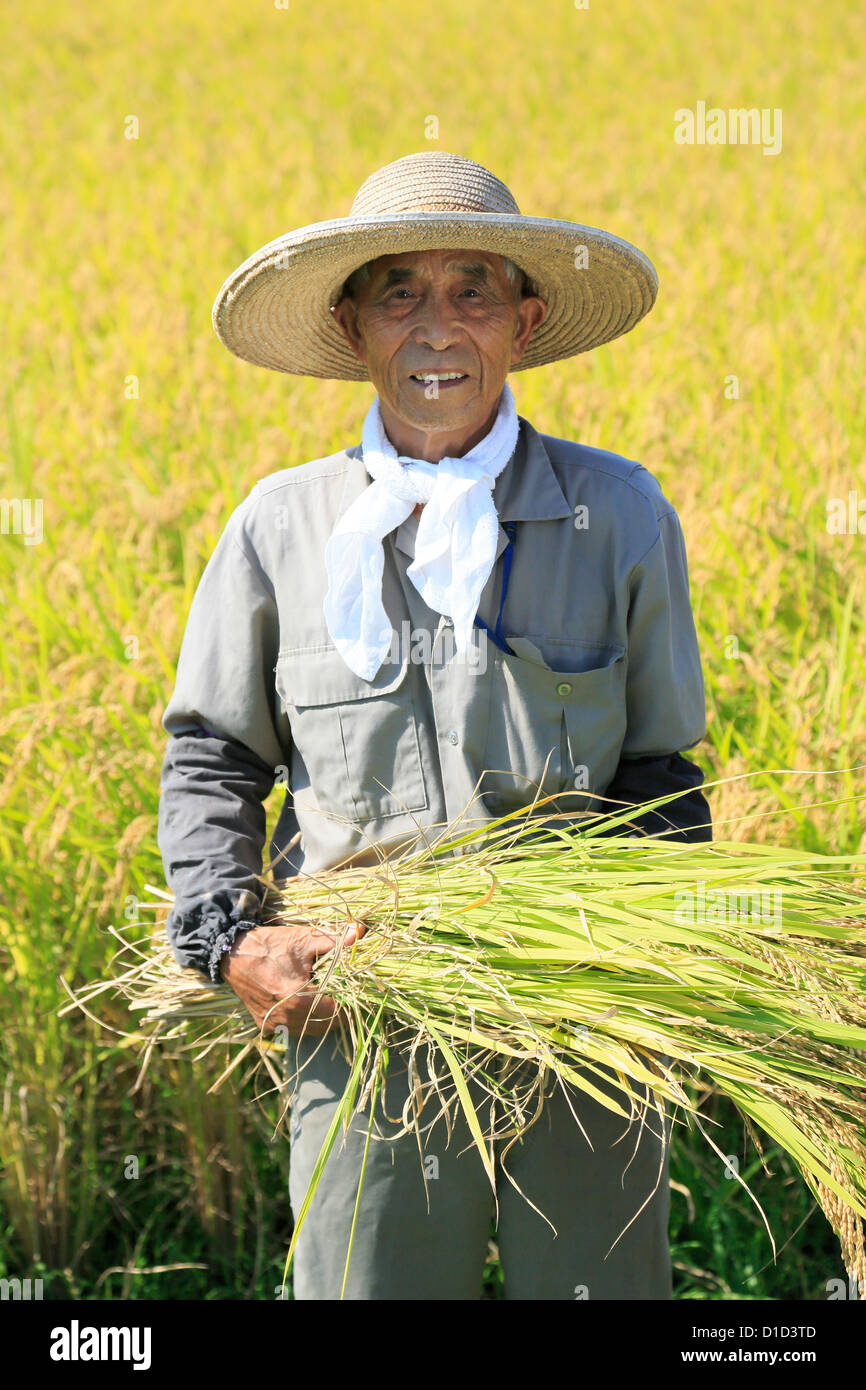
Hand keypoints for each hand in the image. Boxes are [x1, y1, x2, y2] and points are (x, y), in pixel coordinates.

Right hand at [219, 920, 365, 1036]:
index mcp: (298, 998)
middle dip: (338, 1014)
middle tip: (345, 998)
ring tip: (326, 1000)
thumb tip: (359, 933)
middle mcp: (286, 1017)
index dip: (349, 1005)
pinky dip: (302, 1020)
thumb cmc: (270, 945)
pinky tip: (304, 1003)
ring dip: (321, 1019)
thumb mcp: (303, 939)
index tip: (357, 995)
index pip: (336, 1013)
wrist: (233, 954)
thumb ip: (334, 940)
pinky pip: (292, 1030)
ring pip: (309, 1030)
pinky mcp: (265, 1026)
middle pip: (325, 1026)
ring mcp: (274, 1024)